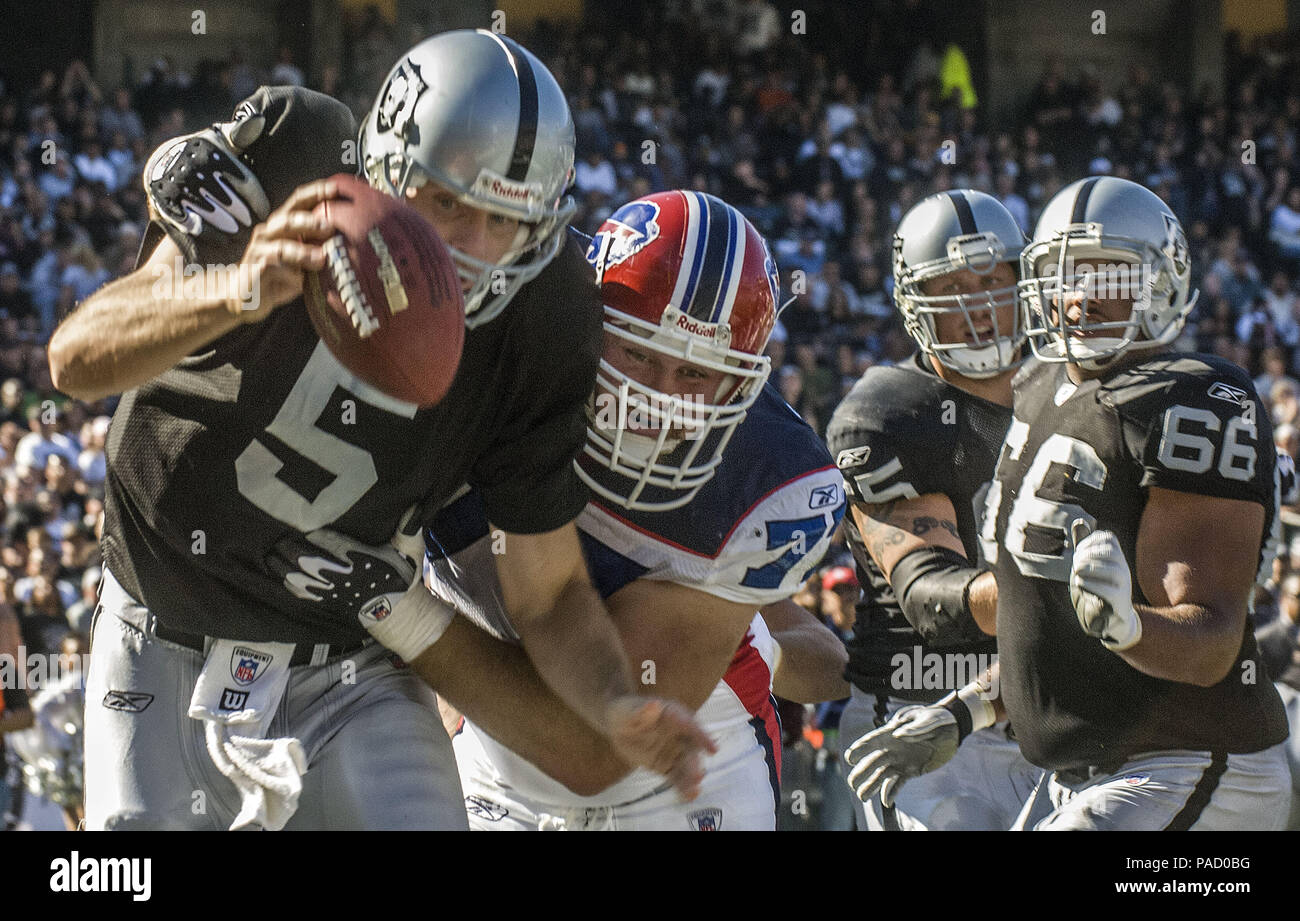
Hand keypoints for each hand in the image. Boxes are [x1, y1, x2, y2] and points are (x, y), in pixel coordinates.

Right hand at [232, 179, 341, 322]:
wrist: (245, 297)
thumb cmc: (279, 276)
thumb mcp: (304, 261)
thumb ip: (320, 249)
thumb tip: (355, 245)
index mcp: (283, 224)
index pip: (299, 200)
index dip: (317, 192)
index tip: (337, 188)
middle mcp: (270, 231)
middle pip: (290, 218)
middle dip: (311, 221)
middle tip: (331, 228)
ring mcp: (261, 248)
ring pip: (282, 244)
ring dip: (303, 251)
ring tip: (321, 258)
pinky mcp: (256, 268)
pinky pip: (273, 267)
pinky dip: (290, 273)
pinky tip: (300, 279)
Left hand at [266, 519, 419, 621]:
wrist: (398, 614)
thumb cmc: (401, 579)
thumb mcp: (409, 552)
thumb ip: (408, 530)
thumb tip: (416, 506)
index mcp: (354, 557)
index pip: (323, 540)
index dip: (308, 532)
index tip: (297, 519)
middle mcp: (338, 573)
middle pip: (302, 558)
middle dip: (287, 548)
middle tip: (277, 537)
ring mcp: (330, 590)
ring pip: (297, 576)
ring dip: (281, 566)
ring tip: (271, 555)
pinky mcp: (327, 602)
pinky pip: (301, 594)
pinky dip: (288, 585)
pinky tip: (281, 577)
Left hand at [604, 696, 717, 800]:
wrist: (618, 726)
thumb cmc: (626, 712)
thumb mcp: (630, 711)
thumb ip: (643, 712)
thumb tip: (655, 704)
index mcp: (674, 715)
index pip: (690, 725)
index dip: (702, 736)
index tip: (713, 749)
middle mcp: (680, 733)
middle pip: (690, 749)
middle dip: (694, 763)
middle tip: (698, 776)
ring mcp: (675, 750)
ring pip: (686, 766)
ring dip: (691, 778)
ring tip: (694, 792)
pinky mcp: (667, 766)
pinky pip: (676, 777)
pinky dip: (683, 786)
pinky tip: (688, 796)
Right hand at [844, 705, 957, 806]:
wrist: (952, 729)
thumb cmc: (937, 718)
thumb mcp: (928, 719)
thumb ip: (914, 727)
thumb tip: (897, 735)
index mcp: (892, 732)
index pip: (872, 741)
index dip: (859, 749)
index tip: (850, 758)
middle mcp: (892, 748)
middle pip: (872, 761)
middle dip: (861, 772)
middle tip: (852, 783)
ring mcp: (900, 760)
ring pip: (881, 775)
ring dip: (871, 785)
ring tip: (862, 797)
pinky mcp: (910, 770)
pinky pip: (897, 783)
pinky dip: (891, 792)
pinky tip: (886, 802)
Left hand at [1069, 521, 1141, 650]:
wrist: (1105, 621)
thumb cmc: (1094, 590)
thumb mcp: (1086, 566)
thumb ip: (1083, 546)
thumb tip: (1079, 521)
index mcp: (1115, 558)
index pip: (1108, 538)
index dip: (1090, 540)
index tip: (1077, 551)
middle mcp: (1123, 570)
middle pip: (1111, 553)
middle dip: (1089, 554)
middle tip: (1075, 563)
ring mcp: (1124, 587)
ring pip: (1114, 571)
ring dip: (1091, 569)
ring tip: (1076, 573)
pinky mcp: (1120, 604)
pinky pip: (1111, 592)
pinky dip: (1093, 586)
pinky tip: (1080, 584)